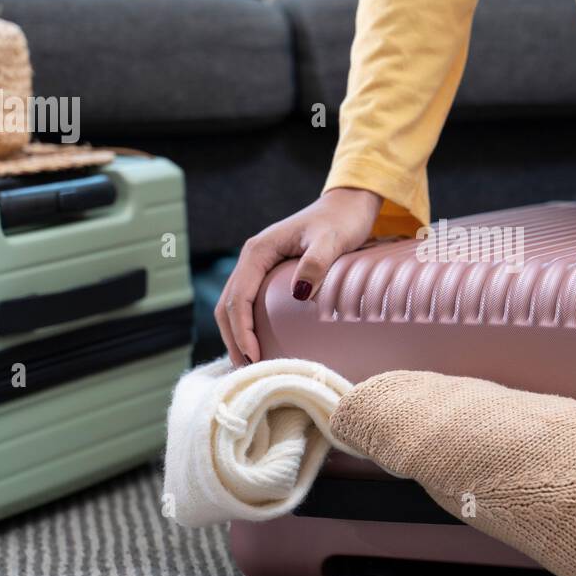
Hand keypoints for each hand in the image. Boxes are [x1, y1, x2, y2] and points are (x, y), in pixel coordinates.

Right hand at [216, 187, 382, 366]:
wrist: (347, 204)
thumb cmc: (342, 220)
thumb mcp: (332, 240)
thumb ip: (317, 262)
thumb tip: (299, 293)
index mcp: (258, 251)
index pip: (238, 298)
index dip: (241, 331)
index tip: (253, 357)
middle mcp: (251, 258)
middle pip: (228, 305)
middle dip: (233, 339)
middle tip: (248, 371)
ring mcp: (258, 265)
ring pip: (233, 305)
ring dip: (236, 335)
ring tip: (249, 364)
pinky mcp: (268, 272)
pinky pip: (247, 302)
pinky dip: (246, 325)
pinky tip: (258, 344)